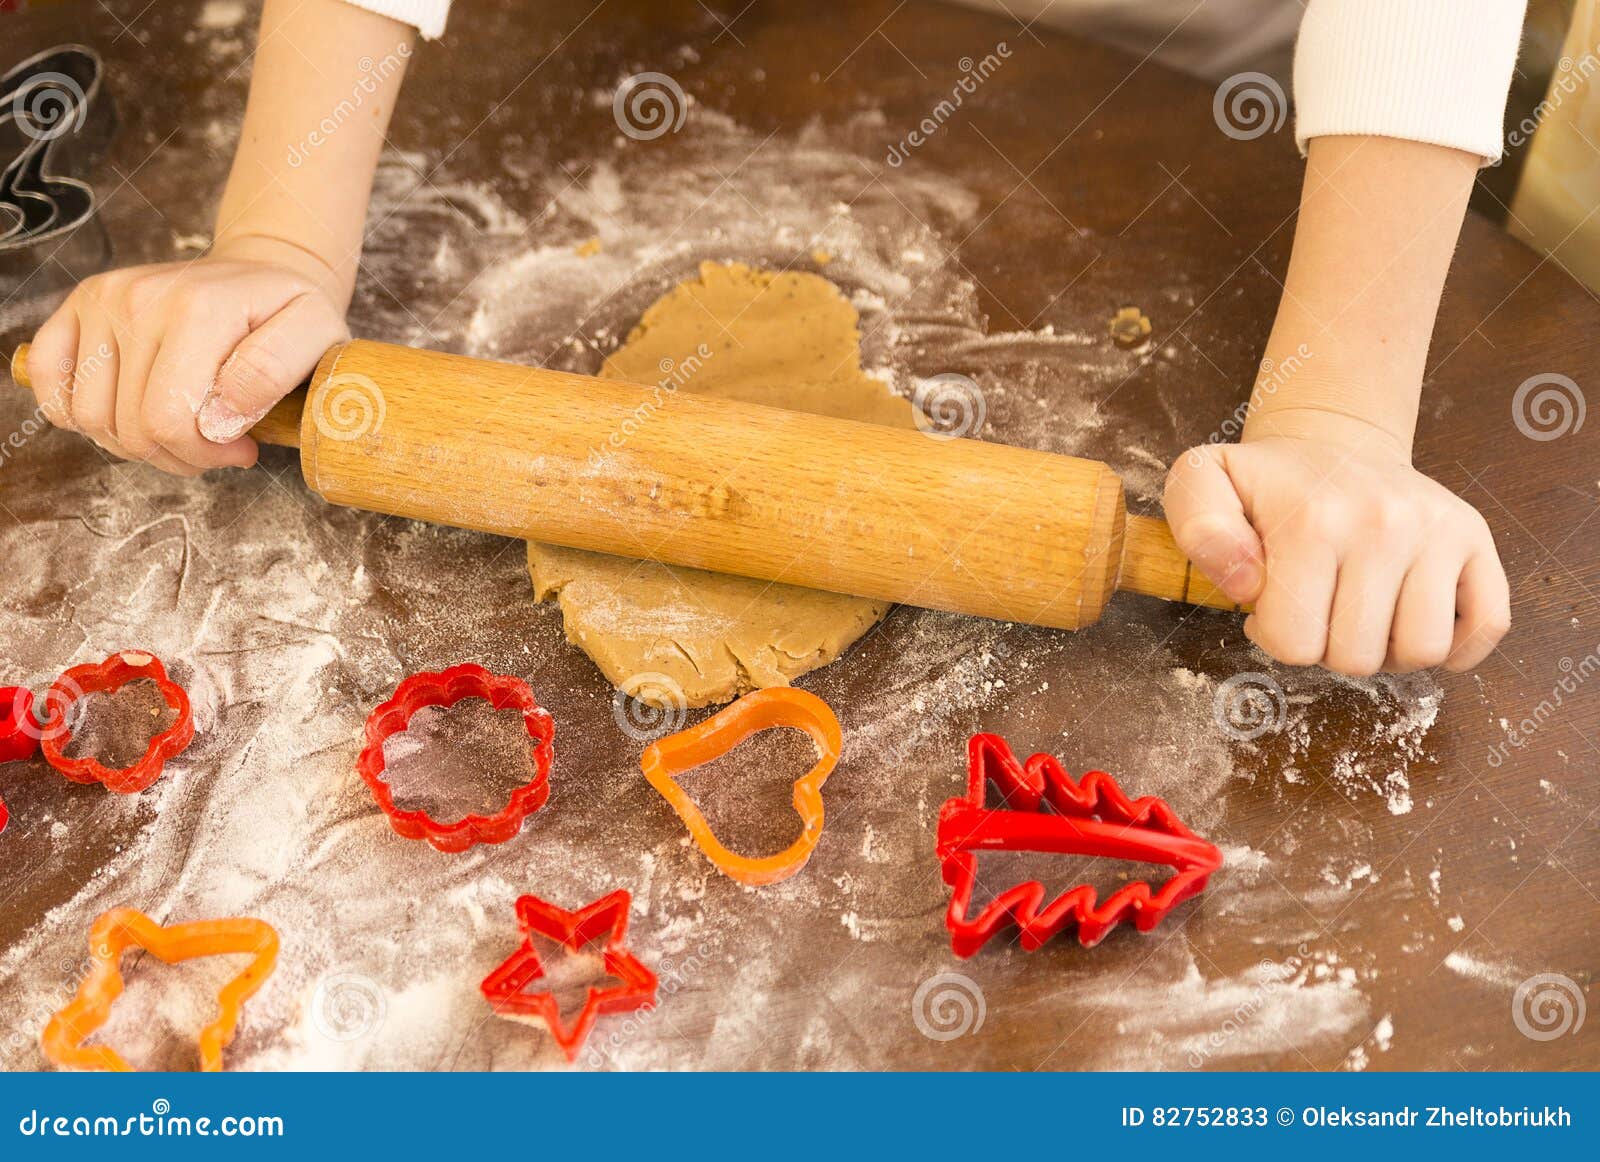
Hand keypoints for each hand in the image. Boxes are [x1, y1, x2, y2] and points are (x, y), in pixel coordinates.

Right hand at [25, 246, 347, 475]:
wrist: (262, 270)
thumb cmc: (289, 312)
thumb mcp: (317, 334)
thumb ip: (274, 372)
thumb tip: (221, 416)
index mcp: (199, 310)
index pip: (170, 420)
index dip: (207, 455)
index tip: (243, 448)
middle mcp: (140, 299)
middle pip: (131, 427)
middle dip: (179, 456)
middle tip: (216, 447)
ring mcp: (104, 299)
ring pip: (91, 417)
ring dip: (136, 445)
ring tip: (182, 430)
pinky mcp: (82, 305)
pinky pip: (50, 381)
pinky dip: (79, 415)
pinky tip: (128, 416)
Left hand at [1164, 430, 1509, 674]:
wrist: (1331, 445)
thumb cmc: (1265, 483)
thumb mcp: (1202, 483)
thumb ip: (1199, 528)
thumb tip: (1247, 582)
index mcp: (1313, 520)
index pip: (1295, 644)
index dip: (1275, 635)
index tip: (1271, 599)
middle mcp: (1384, 522)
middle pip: (1356, 658)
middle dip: (1325, 645)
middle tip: (1315, 602)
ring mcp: (1437, 530)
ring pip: (1421, 651)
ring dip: (1384, 650)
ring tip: (1357, 610)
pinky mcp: (1475, 538)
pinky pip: (1488, 625)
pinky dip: (1454, 645)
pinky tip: (1409, 620)